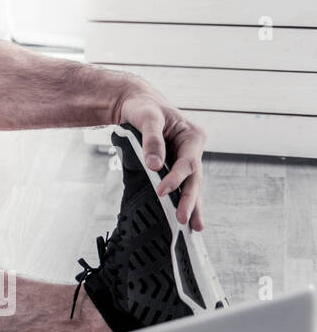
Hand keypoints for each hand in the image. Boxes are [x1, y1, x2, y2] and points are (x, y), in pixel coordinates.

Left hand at [112, 86, 206, 231]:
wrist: (136, 104)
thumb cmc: (143, 107)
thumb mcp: (147, 118)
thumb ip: (152, 141)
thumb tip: (155, 166)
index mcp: (193, 136)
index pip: (188, 163)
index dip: (176, 179)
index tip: (161, 192)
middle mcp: (193, 149)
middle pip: (194, 178)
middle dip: (190, 200)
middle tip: (185, 221)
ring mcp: (185, 159)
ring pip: (190, 185)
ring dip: (192, 205)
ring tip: (195, 227)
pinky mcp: (174, 166)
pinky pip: (179, 185)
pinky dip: (181, 199)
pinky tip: (184, 217)